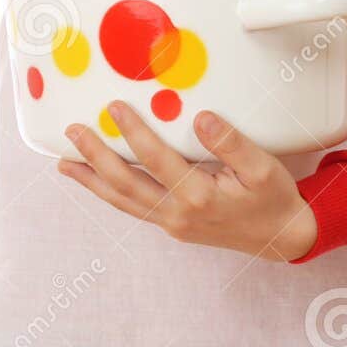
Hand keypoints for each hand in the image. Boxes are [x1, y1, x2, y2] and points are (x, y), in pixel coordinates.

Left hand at [57, 100, 318, 262]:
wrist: (282, 238)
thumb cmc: (273, 199)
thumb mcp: (263, 168)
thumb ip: (232, 144)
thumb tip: (202, 118)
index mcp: (200, 197)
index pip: (157, 160)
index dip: (133, 133)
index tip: (115, 107)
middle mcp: (178, 214)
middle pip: (126, 184)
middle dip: (95, 157)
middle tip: (73, 131)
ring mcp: (172, 223)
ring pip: (122, 201)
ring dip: (92, 181)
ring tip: (64, 164)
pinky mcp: (172, 225)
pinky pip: (132, 208)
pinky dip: (108, 193)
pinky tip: (96, 180)